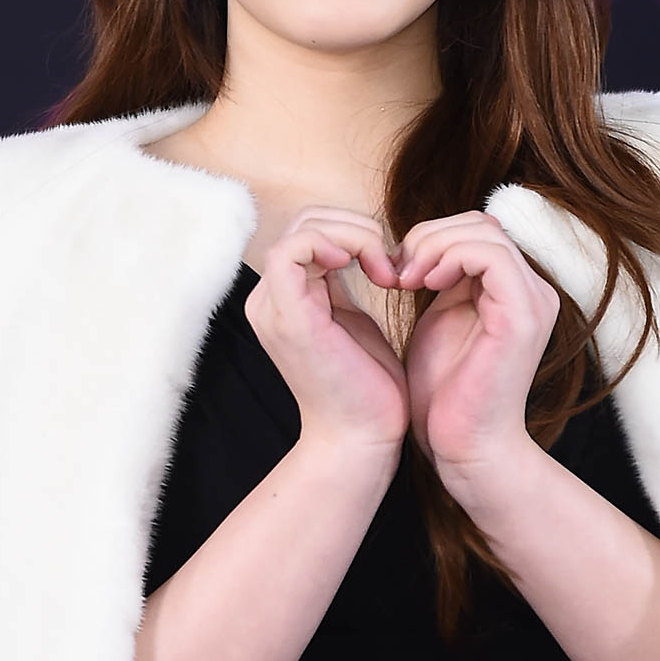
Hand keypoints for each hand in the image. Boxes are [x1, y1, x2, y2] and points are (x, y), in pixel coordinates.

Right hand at [245, 207, 407, 456]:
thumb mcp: (352, 318)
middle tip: (390, 263)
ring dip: (354, 234)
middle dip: (356, 226)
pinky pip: (295, 249)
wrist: (361, 441)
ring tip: (385, 270)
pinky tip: (367, 266)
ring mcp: (272, 306)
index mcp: (284, 296)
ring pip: (302, 226)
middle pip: (306, 219)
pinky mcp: (287, 315)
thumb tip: (359, 243)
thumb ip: (343, 281)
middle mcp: (268, 298)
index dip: (353, 230)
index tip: (391, 264)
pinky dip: (335, 243)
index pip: (311, 228)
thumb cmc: (366, 388)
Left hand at [394, 211, 559, 492]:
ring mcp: (533, 300)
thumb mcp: (441, 316)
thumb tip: (428, 240)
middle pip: (480, 222)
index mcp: (515, 288)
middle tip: (397, 269)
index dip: (432, 236)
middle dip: (429, 236)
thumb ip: (443, 276)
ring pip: (484, 230)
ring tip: (405, 278)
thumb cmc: (446, 391)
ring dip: (433, 246)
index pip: (477, 228)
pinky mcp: (523, 315)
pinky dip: (448, 258)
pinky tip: (422, 285)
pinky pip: (490, 255)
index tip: (398, 267)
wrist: (463, 448)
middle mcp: (534, 289)